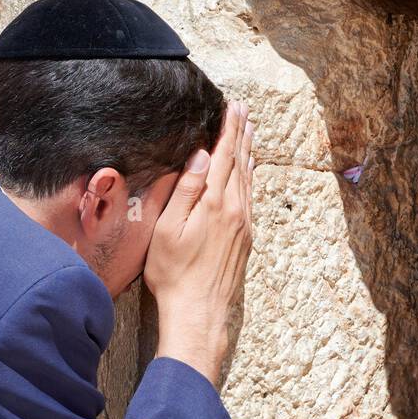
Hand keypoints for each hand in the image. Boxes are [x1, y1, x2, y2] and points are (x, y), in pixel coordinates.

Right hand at [143, 99, 253, 385]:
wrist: (199, 312)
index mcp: (215, 203)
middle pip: (240, 163)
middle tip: (243, 110)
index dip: (228, 129)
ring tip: (249, 132)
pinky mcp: (245, 239)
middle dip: (241, 134)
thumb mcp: (168, 229)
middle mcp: (235, 210)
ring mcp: (243, 225)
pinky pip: (249, 197)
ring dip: (248, 153)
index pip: (224, 155)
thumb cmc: (174, 274)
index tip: (232, 106)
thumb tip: (202, 156)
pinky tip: (248, 172)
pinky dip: (249, 177)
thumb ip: (186, 190)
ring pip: (248, 179)